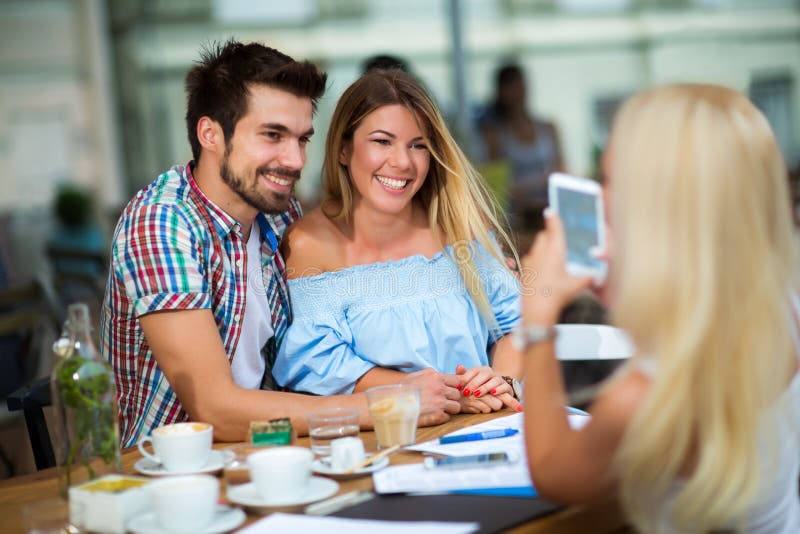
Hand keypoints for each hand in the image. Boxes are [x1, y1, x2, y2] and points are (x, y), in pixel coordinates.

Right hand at [400, 368, 460, 426]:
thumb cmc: (401, 390)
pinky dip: (441, 417)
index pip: (458, 380)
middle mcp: (439, 389)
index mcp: (435, 377)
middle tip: (441, 401)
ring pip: (456, 407)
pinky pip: (448, 417)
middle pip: (457, 394)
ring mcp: (439, 403)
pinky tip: (431, 415)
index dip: (455, 386)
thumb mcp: (416, 375)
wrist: (391, 405)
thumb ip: (430, 374)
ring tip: (437, 409)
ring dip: (449, 409)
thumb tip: (440, 375)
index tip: (450, 390)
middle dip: (451, 398)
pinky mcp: (437, 416)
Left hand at [455, 365, 520, 412]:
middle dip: (474, 383)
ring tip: (477, 394)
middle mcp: (491, 373)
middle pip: (484, 374)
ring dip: (485, 387)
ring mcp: (500, 380)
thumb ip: (463, 376)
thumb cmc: (479, 389)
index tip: (458, 387)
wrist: (496, 395)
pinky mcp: (507, 388)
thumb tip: (459, 366)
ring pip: (494, 380)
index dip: (466, 378)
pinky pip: (505, 387)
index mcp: (481, 370)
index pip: (474, 370)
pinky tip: (493, 393)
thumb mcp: (470, 384)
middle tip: (466, 393)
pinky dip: (499, 389)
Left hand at [520, 210, 593, 325]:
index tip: (551, 210)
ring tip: (553, 258)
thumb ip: (589, 278)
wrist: (536, 310)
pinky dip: (537, 261)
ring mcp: (529, 261)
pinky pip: (531, 260)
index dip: (554, 218)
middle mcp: (540, 252)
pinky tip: (543, 272)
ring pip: (536, 248)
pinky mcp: (524, 271)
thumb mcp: (578, 286)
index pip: (554, 227)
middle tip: (560, 242)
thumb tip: (598, 276)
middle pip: (543, 236)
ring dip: (543, 248)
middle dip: (550, 235)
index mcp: (555, 250)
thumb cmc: (558, 295)